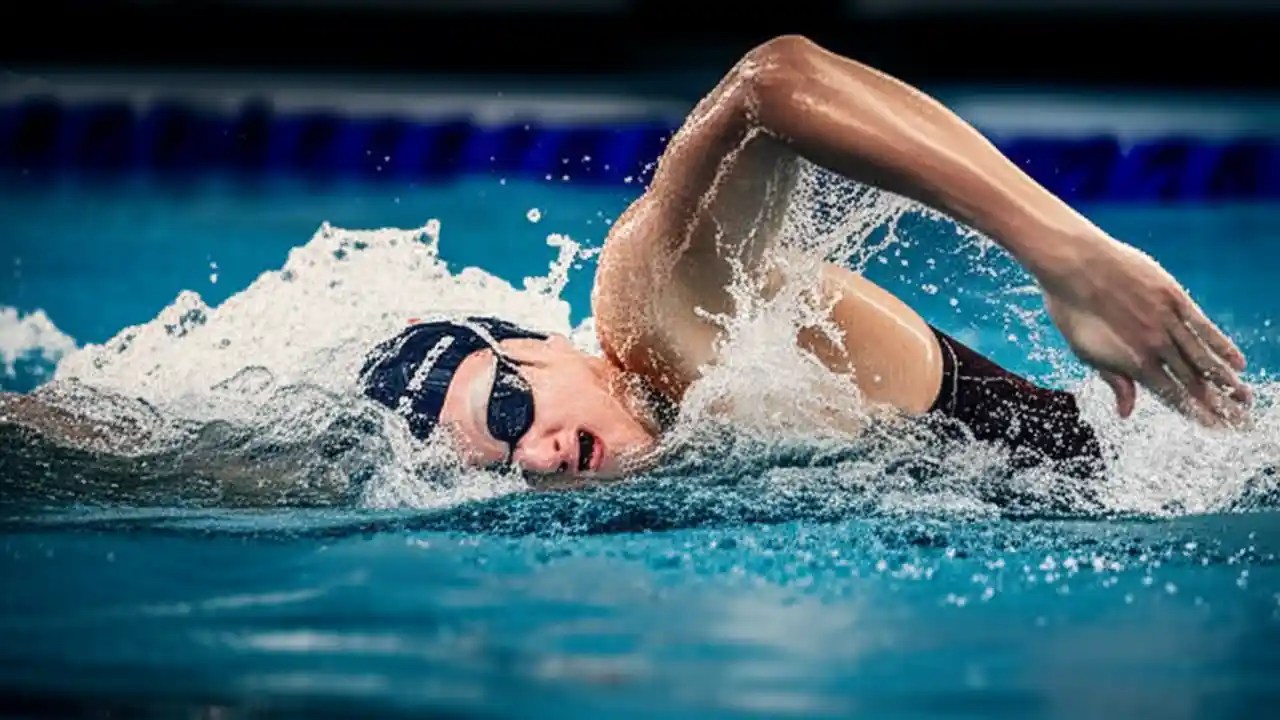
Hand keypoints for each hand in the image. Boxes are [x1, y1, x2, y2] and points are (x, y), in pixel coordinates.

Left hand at [1036, 235, 1251, 427]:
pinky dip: (1222, 345)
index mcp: (1132, 363)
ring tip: (1245, 399)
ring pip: (1204, 358)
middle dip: (1220, 405)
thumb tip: (1126, 412)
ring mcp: (1167, 321)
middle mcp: (1155, 346)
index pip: (1173, 395)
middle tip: (1242, 423)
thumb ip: (1112, 378)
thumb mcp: (1084, 349)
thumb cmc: (1071, 308)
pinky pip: (1204, 326)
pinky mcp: (1174, 297)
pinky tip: (1239, 363)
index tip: (1216, 428)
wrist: (1074, 264)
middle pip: (1194, 382)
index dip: (1196, 413)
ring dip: (1227, 381)